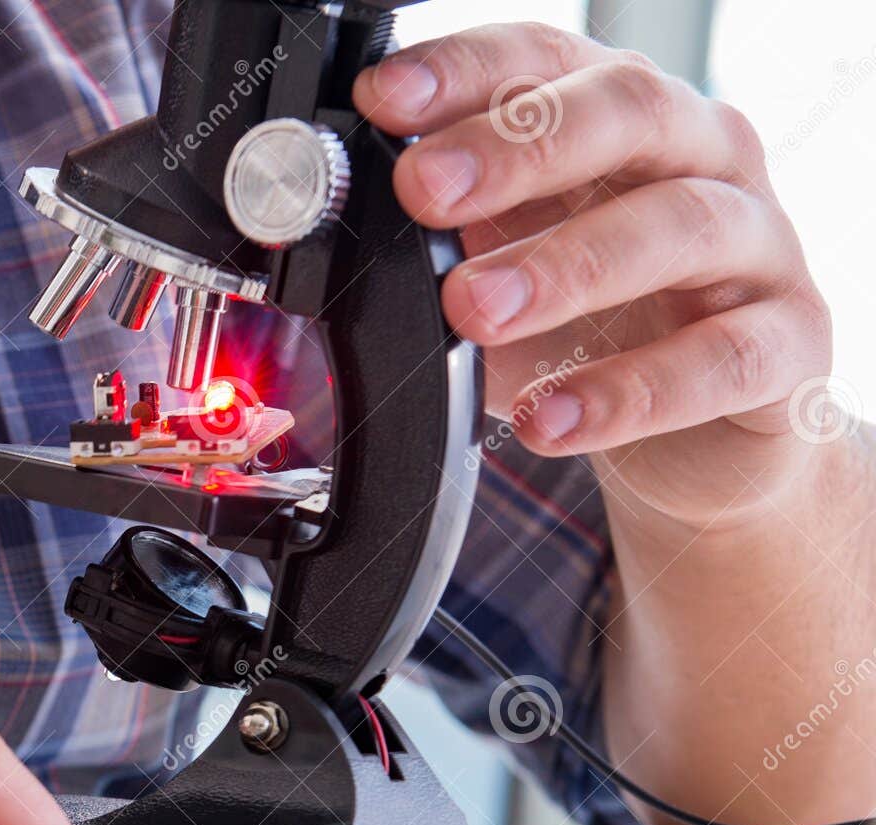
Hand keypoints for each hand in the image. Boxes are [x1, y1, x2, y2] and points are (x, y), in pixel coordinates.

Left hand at [355, 22, 835, 525]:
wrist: (698, 447)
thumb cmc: (594, 338)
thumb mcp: (499, 283)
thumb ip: (439, 251)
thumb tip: (348, 232)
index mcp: (620, 125)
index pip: (548, 64)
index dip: (466, 73)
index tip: (384, 101)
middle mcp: (701, 162)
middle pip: (628, 114)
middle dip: (518, 147)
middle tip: (425, 190)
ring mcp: (758, 249)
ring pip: (683, 227)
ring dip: (568, 267)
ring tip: (474, 312)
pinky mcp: (789, 346)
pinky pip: (723, 360)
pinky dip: (630, 392)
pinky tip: (551, 418)